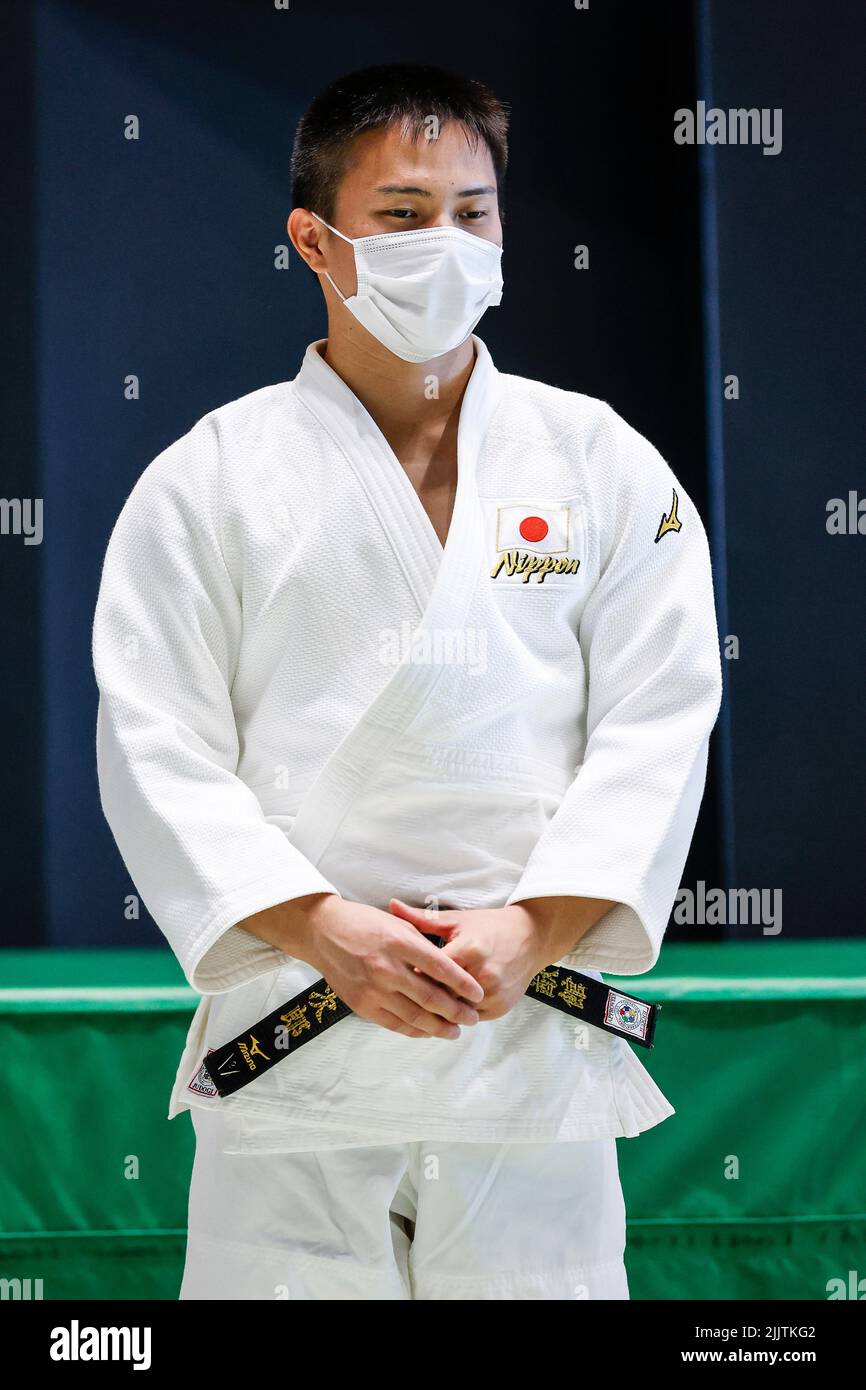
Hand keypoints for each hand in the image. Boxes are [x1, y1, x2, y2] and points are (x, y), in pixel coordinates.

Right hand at [294, 895, 484, 1039]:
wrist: (322, 931)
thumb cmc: (363, 922)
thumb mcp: (397, 923)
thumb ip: (421, 946)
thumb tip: (447, 968)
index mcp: (400, 942)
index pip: (441, 969)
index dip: (464, 984)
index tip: (478, 994)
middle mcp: (387, 968)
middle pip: (431, 998)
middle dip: (456, 1012)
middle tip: (472, 1019)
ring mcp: (373, 989)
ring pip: (414, 1017)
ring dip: (438, 1027)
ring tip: (454, 1031)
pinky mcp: (361, 1004)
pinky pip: (393, 1024)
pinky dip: (413, 1030)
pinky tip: (427, 1031)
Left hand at [388, 899, 552, 1021]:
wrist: (531, 937)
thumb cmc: (489, 926)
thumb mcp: (456, 920)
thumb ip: (421, 918)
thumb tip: (391, 905)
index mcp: (468, 950)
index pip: (430, 971)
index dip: (411, 974)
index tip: (395, 975)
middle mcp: (482, 975)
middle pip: (440, 995)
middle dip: (421, 995)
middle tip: (401, 995)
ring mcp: (493, 994)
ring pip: (454, 1012)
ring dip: (438, 1010)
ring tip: (418, 1006)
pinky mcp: (500, 1008)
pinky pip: (470, 1018)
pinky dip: (456, 1015)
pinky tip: (441, 1011)